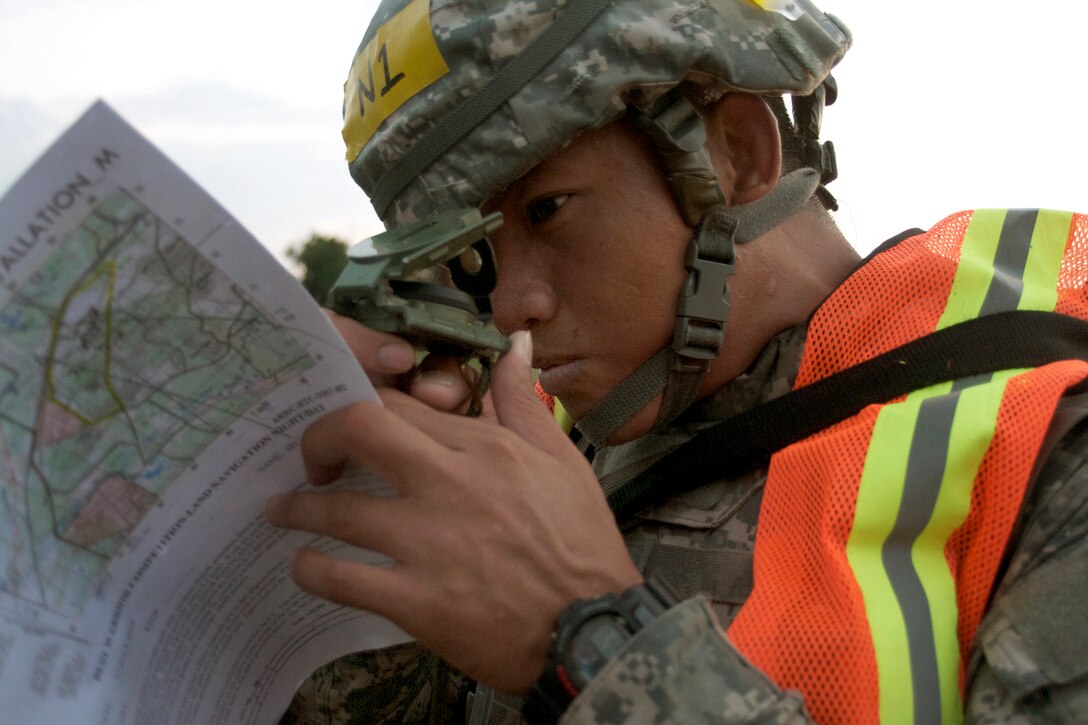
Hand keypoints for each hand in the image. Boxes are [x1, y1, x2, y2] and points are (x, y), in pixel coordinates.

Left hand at [266, 330, 642, 692]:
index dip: (362, 402)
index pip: (401, 402)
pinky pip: (342, 578)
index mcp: (483, 448)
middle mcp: (449, 486)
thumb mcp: (562, 459)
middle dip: (318, 437)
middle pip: (358, 430)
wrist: (594, 629)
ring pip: (337, 508)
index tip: (347, 418)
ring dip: (298, 506)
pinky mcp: (418, 601)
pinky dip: (311, 570)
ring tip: (282, 510)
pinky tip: (303, 565)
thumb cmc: (581, 544)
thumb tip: (512, 344)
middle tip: (308, 458)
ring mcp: (429, 544)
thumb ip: (524, 400)